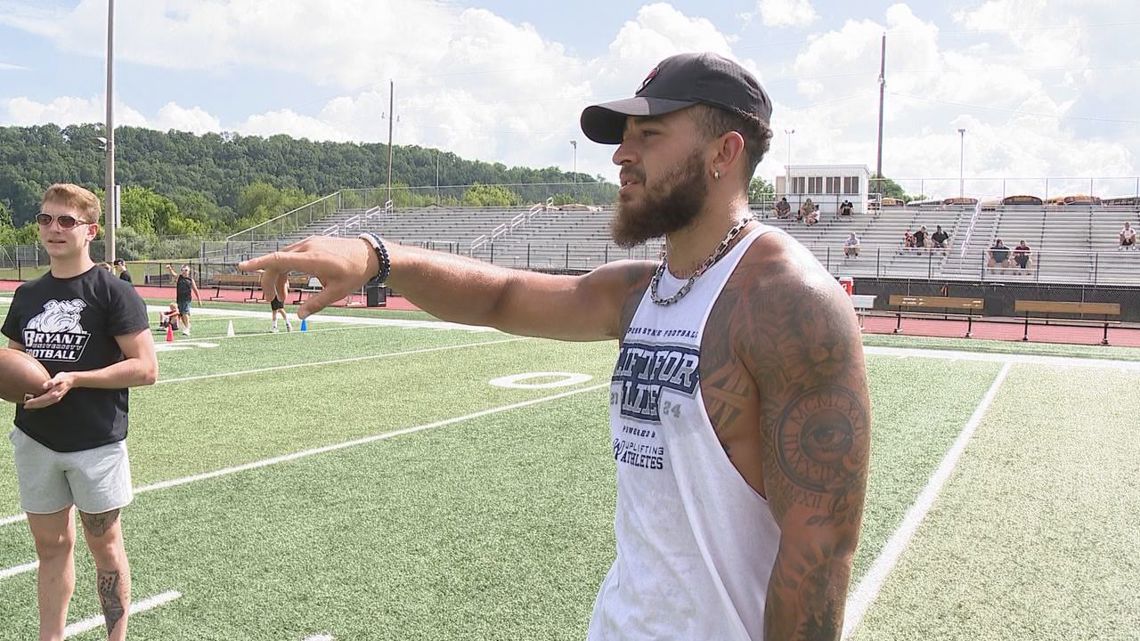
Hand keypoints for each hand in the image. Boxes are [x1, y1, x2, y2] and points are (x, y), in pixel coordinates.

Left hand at [23, 372, 76, 409]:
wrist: (72, 380)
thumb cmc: (64, 378)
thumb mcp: (59, 377)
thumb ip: (52, 381)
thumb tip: (44, 385)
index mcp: (54, 393)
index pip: (42, 399)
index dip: (34, 402)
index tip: (26, 403)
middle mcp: (55, 397)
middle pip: (43, 403)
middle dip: (34, 405)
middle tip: (25, 406)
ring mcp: (56, 398)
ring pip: (45, 404)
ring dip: (37, 406)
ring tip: (29, 406)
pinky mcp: (56, 398)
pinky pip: (47, 403)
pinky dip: (41, 404)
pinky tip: (38, 403)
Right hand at [238, 236, 376, 318]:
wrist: (370, 255)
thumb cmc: (355, 273)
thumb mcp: (337, 293)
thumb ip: (316, 304)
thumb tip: (299, 316)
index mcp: (312, 259)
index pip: (278, 259)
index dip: (258, 264)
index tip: (241, 267)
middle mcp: (308, 248)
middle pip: (277, 262)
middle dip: (269, 281)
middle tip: (271, 301)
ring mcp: (310, 243)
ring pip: (284, 259)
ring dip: (279, 277)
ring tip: (283, 296)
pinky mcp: (313, 243)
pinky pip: (292, 255)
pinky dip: (287, 269)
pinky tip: (291, 283)